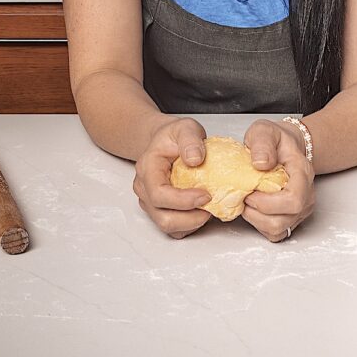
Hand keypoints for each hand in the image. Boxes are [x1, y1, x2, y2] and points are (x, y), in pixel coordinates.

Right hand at [133, 117, 212, 238]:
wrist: (164, 142)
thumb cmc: (174, 137)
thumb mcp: (185, 127)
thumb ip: (190, 139)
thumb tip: (195, 159)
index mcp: (148, 169)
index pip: (159, 194)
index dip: (183, 201)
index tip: (207, 195)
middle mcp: (144, 189)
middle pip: (163, 218)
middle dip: (191, 217)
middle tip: (212, 206)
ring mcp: (150, 203)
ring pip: (168, 227)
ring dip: (192, 223)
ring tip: (210, 209)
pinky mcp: (159, 211)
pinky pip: (173, 229)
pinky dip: (190, 225)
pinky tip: (203, 211)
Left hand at [241, 118, 314, 241]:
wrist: (286, 147)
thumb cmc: (276, 141)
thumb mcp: (264, 131)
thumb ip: (262, 144)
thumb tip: (261, 164)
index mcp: (302, 173)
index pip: (293, 200)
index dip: (267, 202)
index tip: (250, 191)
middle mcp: (307, 195)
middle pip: (284, 219)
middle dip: (257, 213)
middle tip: (245, 196)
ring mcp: (301, 209)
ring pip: (279, 230)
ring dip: (256, 220)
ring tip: (248, 202)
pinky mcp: (291, 219)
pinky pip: (275, 234)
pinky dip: (260, 226)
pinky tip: (254, 210)